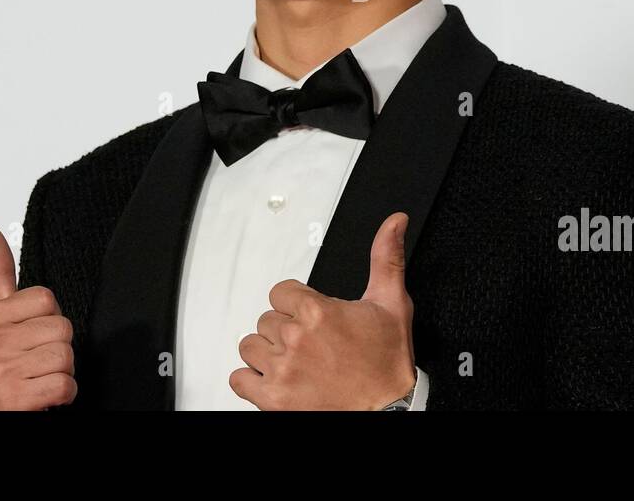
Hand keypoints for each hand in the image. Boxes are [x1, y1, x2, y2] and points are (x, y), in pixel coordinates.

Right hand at [0, 226, 76, 410]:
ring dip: (59, 374)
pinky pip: (66, 384)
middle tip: (33, 364)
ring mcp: (1, 368)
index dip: (46, 322)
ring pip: (66, 355)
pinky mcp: (17, 396)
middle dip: (56, 349)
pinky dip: (62, 395)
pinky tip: (41, 397)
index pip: (46, 298)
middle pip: (61, 326)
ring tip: (35, 380)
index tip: (27, 339)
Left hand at [230, 212, 416, 409]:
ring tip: (294, 361)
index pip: (280, 292)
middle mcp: (295, 338)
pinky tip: (275, 378)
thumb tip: (394, 222)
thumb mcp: (392, 303)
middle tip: (311, 344)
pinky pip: (239, 379)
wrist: (389, 411)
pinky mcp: (273, 399)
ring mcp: (282, 370)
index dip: (296, 304)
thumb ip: (386, 257)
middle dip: (286, 329)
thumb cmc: (388, 364)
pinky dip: (252, 380)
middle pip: (266, 319)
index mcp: (317, 311)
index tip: (312, 318)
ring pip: (250, 345)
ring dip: (268, 353)